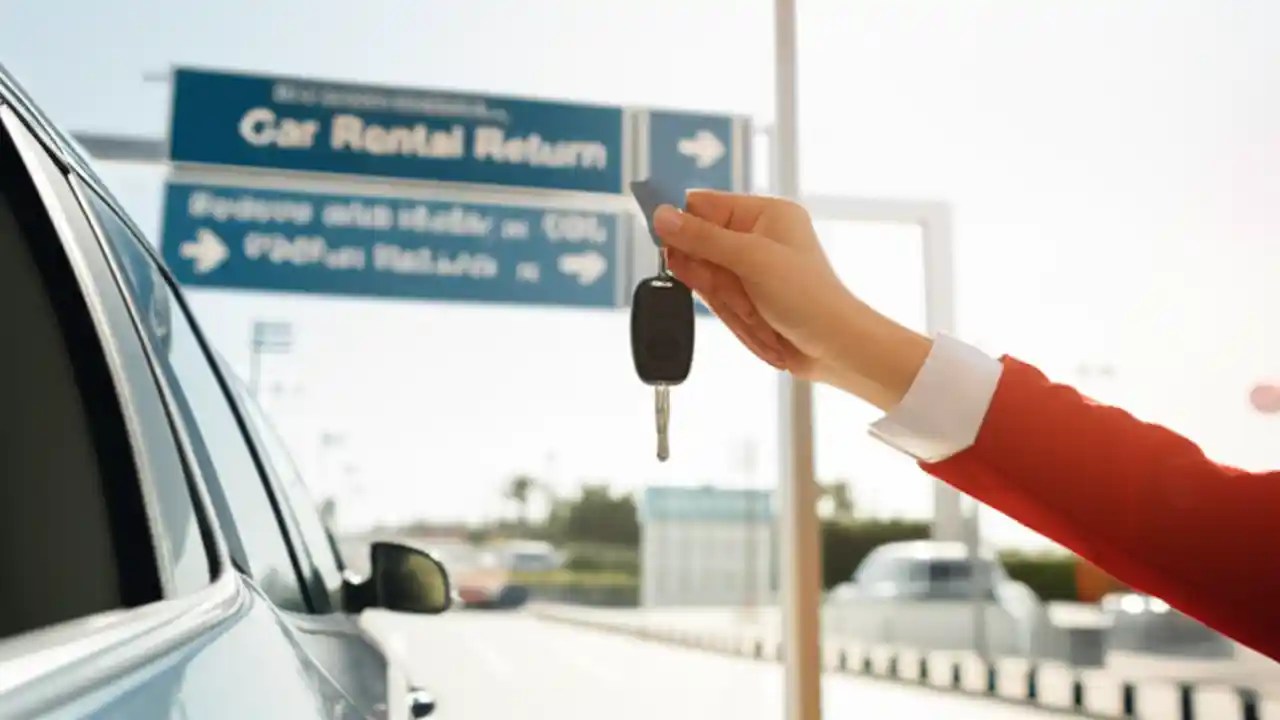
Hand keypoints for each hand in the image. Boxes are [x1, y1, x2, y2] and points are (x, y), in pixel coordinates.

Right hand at [654, 190, 930, 408]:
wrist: (834, 348)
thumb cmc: (807, 297)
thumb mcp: (750, 260)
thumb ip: (702, 238)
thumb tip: (662, 216)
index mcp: (766, 213)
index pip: (705, 205)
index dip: (679, 220)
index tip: (657, 235)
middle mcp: (758, 237)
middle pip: (700, 244)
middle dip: (708, 272)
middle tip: (727, 287)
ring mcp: (752, 269)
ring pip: (706, 277)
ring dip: (725, 298)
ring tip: (755, 310)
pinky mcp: (748, 297)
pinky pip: (717, 299)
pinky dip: (730, 312)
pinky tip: (754, 319)